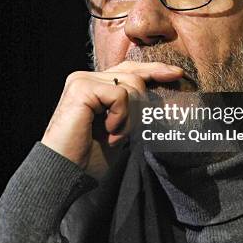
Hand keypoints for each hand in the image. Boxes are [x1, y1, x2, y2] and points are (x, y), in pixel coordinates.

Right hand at [41, 61, 183, 169]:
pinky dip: (121, 117)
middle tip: (127, 132)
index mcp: (95, 85)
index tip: (177, 74)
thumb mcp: (120, 129)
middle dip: (142, 104)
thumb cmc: (89, 157)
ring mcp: (83, 80)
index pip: (130, 70)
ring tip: (114, 136)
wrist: (65, 173)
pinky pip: (120, 94)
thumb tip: (162, 100)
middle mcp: (87, 77)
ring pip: (131, 85)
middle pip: (135, 75)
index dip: (155, 70)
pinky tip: (108, 133)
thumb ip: (134, 110)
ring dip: (130, 117)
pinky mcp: (82, 87)